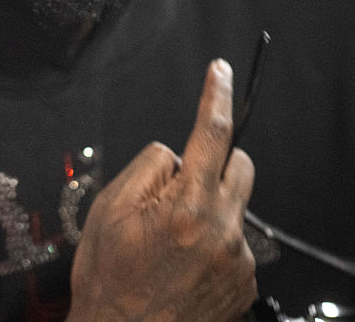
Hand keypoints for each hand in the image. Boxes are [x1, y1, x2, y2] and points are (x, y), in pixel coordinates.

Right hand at [68, 60, 255, 321]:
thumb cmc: (110, 281)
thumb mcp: (109, 211)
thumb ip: (148, 168)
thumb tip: (176, 155)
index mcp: (187, 208)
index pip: (211, 134)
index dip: (216, 95)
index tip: (221, 71)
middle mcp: (223, 232)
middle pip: (240, 165)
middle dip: (215, 163)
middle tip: (179, 189)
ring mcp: (239, 261)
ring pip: (237, 205)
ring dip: (213, 206)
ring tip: (175, 242)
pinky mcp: (246, 283)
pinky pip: (238, 241)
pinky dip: (216, 240)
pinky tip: (185, 264)